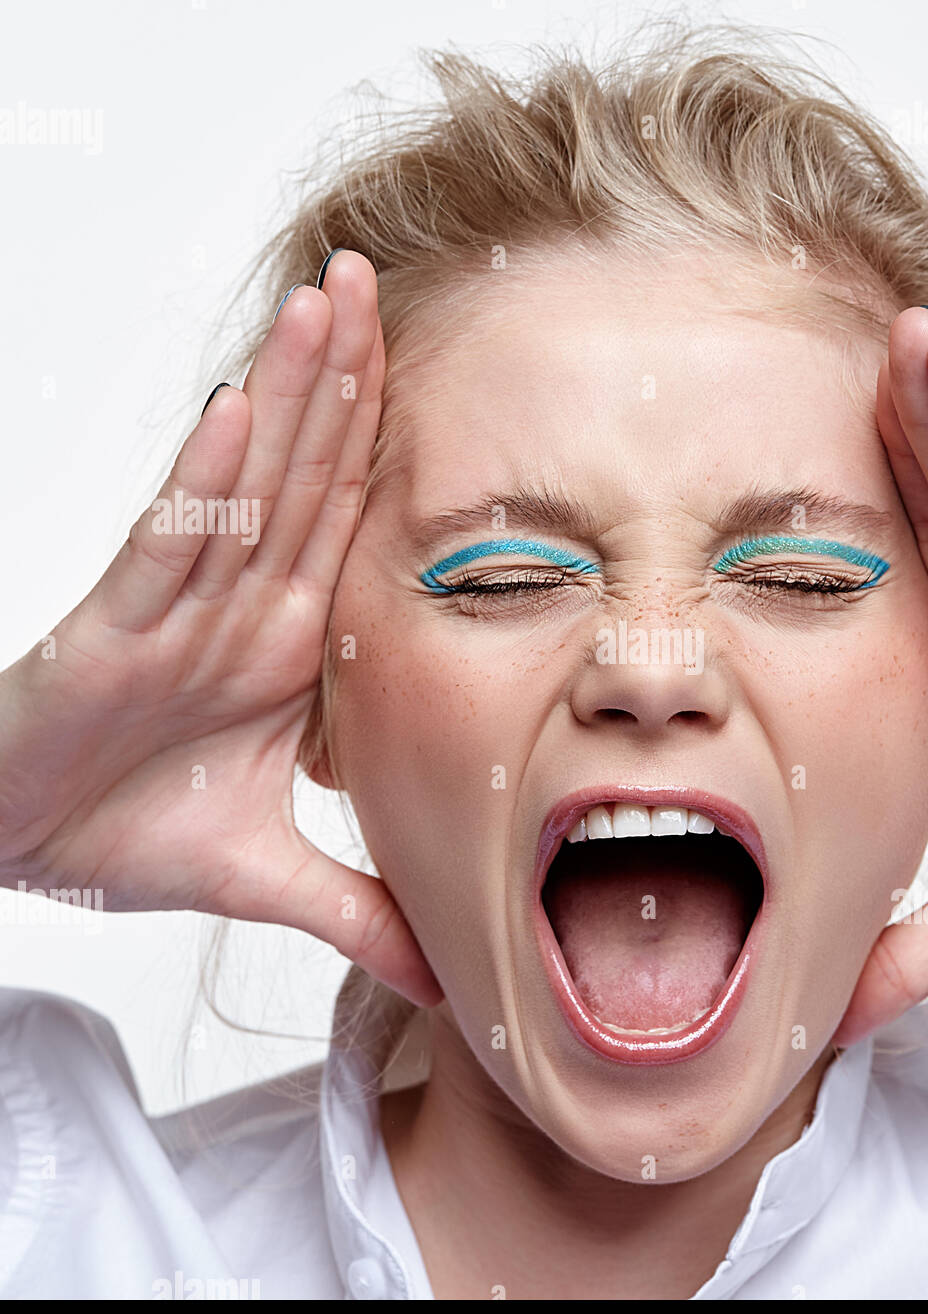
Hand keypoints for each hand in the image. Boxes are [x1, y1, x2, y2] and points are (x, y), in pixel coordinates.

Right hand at [0, 250, 441, 1008]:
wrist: (11, 848)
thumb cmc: (121, 830)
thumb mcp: (266, 873)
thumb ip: (356, 908)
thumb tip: (440, 970)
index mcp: (280, 640)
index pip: (345, 523)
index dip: (385, 446)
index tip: (438, 371)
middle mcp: (236, 607)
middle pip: (303, 475)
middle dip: (342, 380)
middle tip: (380, 284)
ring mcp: (176, 610)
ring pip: (241, 489)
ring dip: (284, 398)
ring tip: (323, 308)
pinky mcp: (113, 631)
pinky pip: (164, 548)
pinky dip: (198, 487)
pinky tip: (232, 419)